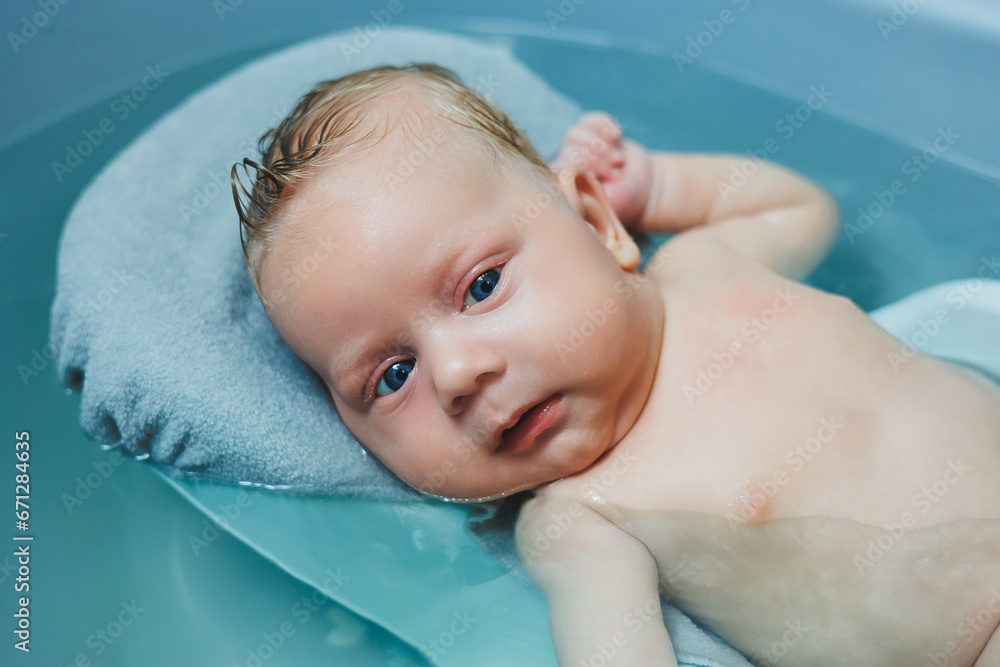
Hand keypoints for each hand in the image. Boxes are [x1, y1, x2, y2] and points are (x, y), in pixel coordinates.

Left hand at [550, 112, 654, 227]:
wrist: (644, 185)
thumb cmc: (625, 197)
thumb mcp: (612, 199)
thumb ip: (593, 190)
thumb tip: (579, 173)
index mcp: (566, 185)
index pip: (560, 170)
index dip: (579, 169)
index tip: (597, 177)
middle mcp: (567, 165)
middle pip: (569, 150)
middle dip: (594, 159)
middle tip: (614, 173)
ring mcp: (578, 147)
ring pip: (575, 133)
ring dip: (599, 144)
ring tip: (619, 159)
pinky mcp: (592, 132)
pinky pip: (591, 120)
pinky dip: (604, 125)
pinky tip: (617, 135)